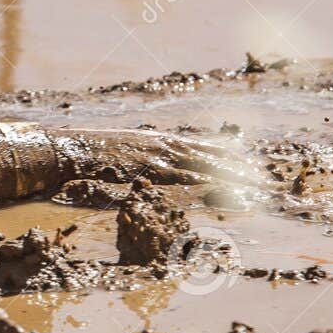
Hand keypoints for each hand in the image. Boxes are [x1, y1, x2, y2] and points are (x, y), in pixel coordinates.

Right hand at [48, 128, 258, 186]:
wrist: (65, 151)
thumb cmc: (87, 156)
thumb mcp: (119, 152)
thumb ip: (140, 160)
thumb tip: (152, 173)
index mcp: (156, 141)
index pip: (200, 145)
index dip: (227, 153)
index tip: (249, 159)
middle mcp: (160, 147)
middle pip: (209, 155)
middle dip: (239, 166)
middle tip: (266, 175)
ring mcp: (155, 159)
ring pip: (203, 166)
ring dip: (232, 176)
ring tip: (257, 184)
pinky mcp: (146, 173)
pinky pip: (183, 181)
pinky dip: (206, 185)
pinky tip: (223, 190)